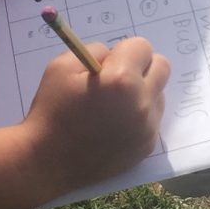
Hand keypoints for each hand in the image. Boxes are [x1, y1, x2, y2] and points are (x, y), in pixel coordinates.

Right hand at [24, 35, 170, 191]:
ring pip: (158, 94)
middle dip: (141, 66)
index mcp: (122, 80)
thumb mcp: (62, 66)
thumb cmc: (51, 111)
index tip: (107, 64)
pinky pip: (153, 118)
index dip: (123, 51)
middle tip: (116, 78)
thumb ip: (95, 51)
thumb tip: (114, 55)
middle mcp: (142, 103)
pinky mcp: (147, 146)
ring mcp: (147, 127)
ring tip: (112, 106)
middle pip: (162, 67)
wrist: (48, 162)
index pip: (142, 46)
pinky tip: (114, 124)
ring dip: (142, 92)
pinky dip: (139, 116)